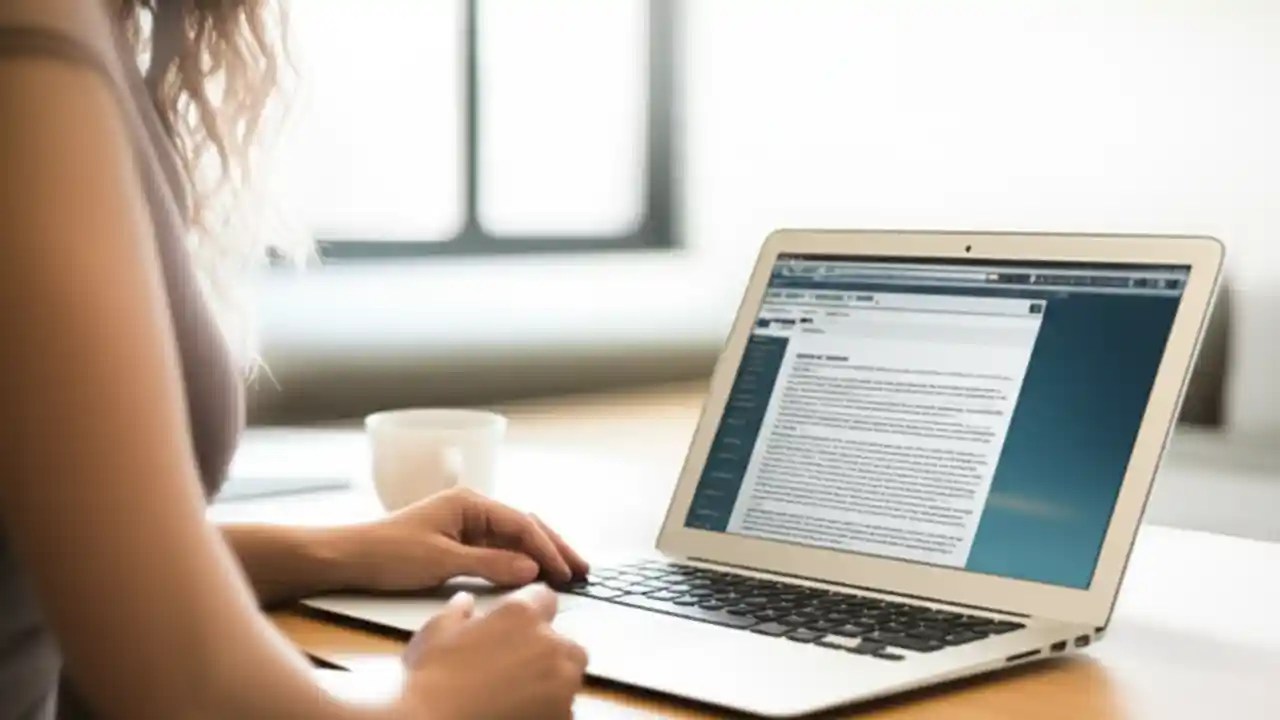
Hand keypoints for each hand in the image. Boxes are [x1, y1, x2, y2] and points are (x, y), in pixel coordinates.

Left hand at [338, 488, 589, 591]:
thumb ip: (490, 564)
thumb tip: (532, 570)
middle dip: (554, 546)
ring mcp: (465, 523)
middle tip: (582, 570)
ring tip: (567, 571)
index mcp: (469, 502)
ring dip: (540, 553)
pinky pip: (498, 547)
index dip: (547, 549)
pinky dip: (519, 560)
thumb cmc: (389, 554)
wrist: (348, 557)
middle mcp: (471, 507)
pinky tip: (533, 573)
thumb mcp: (441, 560)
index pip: (521, 523)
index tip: (565, 573)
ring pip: (514, 536)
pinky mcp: (458, 541)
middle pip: (524, 524)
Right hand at [400, 585, 586, 719]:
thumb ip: (457, 612)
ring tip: (517, 693)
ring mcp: (561, 684)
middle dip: (549, 651)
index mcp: (521, 615)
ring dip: (552, 681)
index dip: (532, 609)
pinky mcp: (563, 716)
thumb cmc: (431, 681)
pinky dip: (549, 710)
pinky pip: (564, 709)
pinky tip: (520, 712)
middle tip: (517, 667)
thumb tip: (465, 602)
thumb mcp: (434, 634)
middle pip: (565, 642)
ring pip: (569, 676)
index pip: (544, 597)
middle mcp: (549, 645)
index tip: (520, 625)